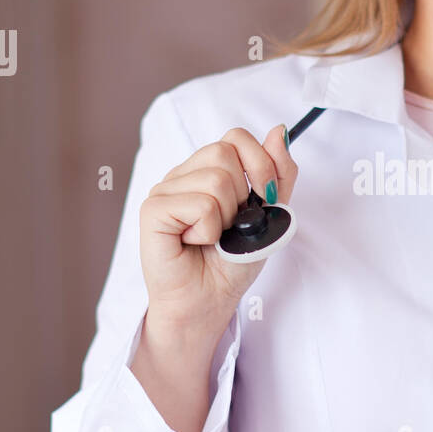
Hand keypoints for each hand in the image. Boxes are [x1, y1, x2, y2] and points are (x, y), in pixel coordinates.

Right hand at [139, 123, 296, 337]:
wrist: (209, 302)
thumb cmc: (232, 263)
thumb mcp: (269, 214)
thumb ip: (279, 173)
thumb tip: (280, 129)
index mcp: (206, 169)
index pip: (236, 137)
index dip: (260, 164)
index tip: (267, 198)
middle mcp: (183, 174)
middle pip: (225, 152)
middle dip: (243, 195)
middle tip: (230, 225)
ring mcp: (164, 189)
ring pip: (215, 180)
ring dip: (225, 218)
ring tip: (211, 237)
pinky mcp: (153, 209)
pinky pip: (199, 205)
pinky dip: (208, 230)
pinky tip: (194, 242)